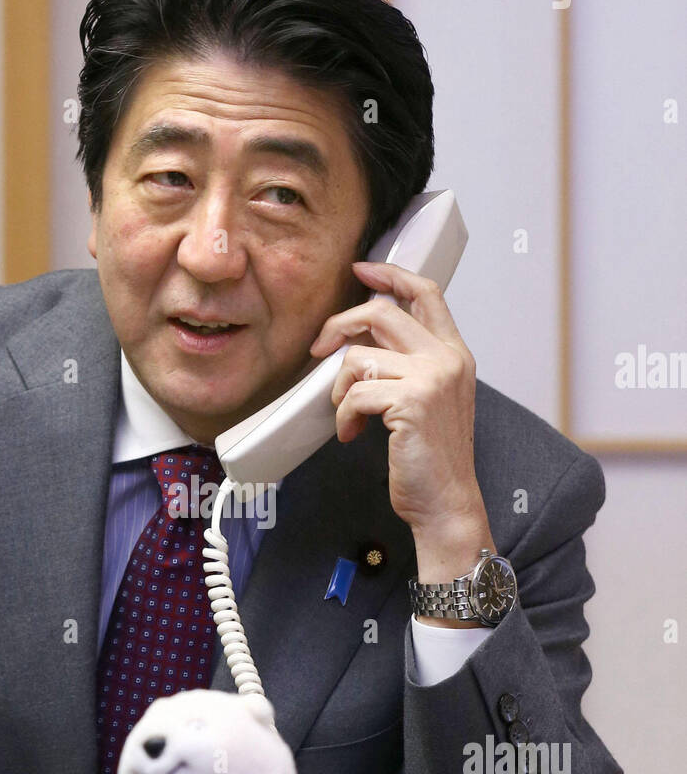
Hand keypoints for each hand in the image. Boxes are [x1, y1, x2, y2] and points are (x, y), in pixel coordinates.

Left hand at [310, 261, 495, 600]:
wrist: (446, 502)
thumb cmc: (432, 459)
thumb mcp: (429, 401)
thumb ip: (409, 365)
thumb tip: (361, 341)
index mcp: (454, 354)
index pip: (426, 292)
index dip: (390, 275)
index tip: (361, 271)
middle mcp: (447, 359)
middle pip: (381, 313)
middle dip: (339, 326)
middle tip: (318, 349)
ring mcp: (432, 378)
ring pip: (359, 357)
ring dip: (340, 389)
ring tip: (347, 416)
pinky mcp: (411, 401)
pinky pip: (355, 392)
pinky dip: (344, 416)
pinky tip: (352, 435)